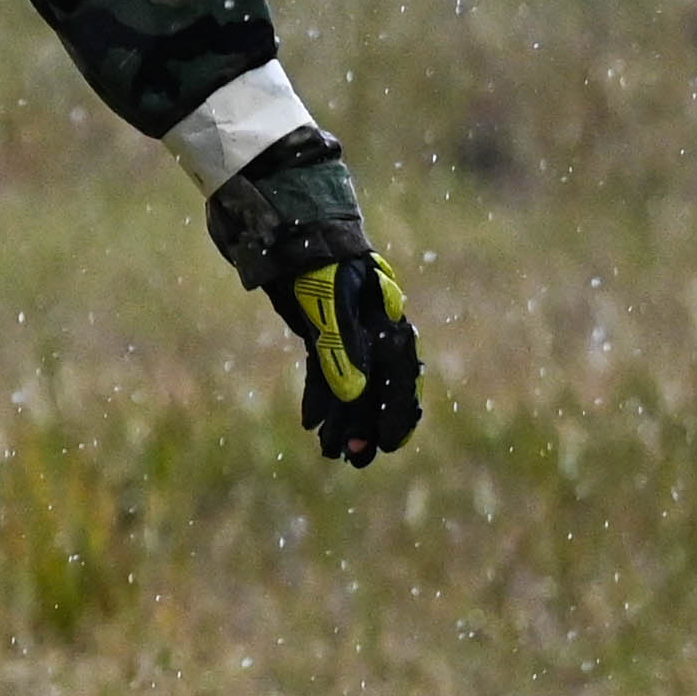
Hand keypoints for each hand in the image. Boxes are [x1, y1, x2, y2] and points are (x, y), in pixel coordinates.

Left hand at [263, 239, 420, 466]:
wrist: (294, 234)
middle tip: (357, 460)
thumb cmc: (321, 264)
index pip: (402, 377)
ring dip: (343, 420)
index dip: (396, 412)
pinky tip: (311, 423)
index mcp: (389, 325)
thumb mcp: (332, 302)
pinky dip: (320, 398)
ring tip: (332, 453)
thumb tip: (354, 394)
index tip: (388, 443)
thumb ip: (343, 347)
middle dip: (368, 426)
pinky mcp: (322, 336)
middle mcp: (375, 335)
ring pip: (350, 387)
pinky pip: (324, 375)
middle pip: (377, 389)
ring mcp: (349, 337)